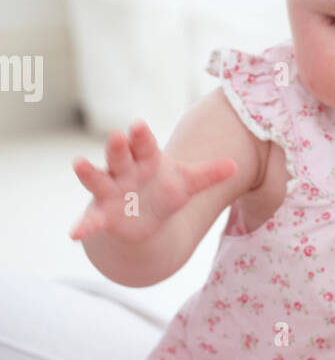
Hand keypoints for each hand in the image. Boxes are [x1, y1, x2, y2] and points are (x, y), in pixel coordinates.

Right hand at [70, 120, 236, 243]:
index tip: (138, 125)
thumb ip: (208, 175)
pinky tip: (74, 235)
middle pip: (119, 155)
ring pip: (97, 179)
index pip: (143, 143)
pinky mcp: (102, 215)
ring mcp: (110, 191)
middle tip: (117, 136)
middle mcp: (124, 170)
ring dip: (88, 172)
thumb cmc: (165, 192)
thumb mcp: (188, 184)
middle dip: (118, 146)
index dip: (140, 135)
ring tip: (78, 163)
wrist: (144, 217)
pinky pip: (90, 220)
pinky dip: (82, 226)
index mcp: (145, 159)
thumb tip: (236, 166)